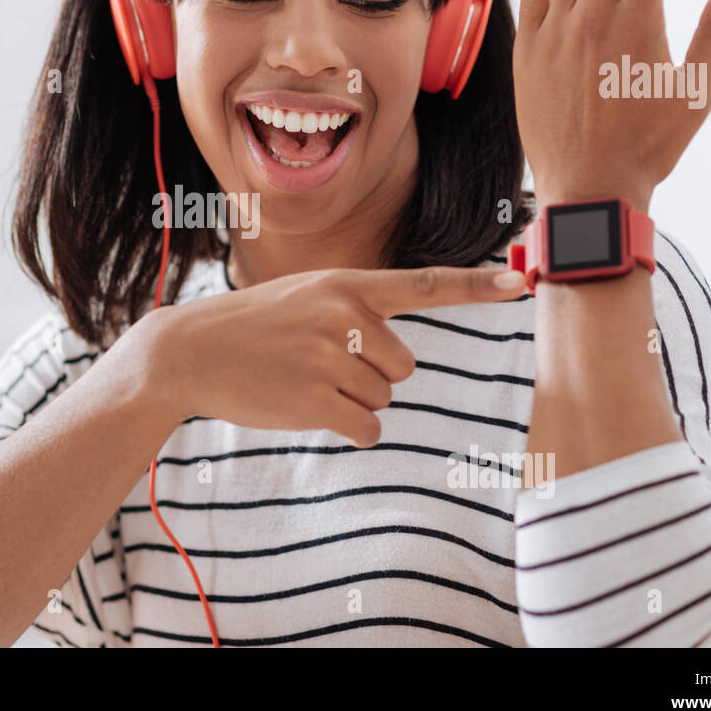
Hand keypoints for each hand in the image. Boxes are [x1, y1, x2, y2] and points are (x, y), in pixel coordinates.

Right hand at [140, 265, 526, 447]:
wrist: (189, 351)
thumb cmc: (253, 327)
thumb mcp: (304, 296)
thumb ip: (353, 310)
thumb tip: (398, 363)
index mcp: (346, 284)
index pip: (424, 284)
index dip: (476, 285)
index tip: (521, 282)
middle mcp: (344, 315)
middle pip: (404, 367)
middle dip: (371, 376)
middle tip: (320, 365)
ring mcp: (329, 356)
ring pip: (384, 399)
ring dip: (353, 402)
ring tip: (304, 381)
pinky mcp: (315, 399)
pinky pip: (368, 428)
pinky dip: (349, 429)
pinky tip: (310, 410)